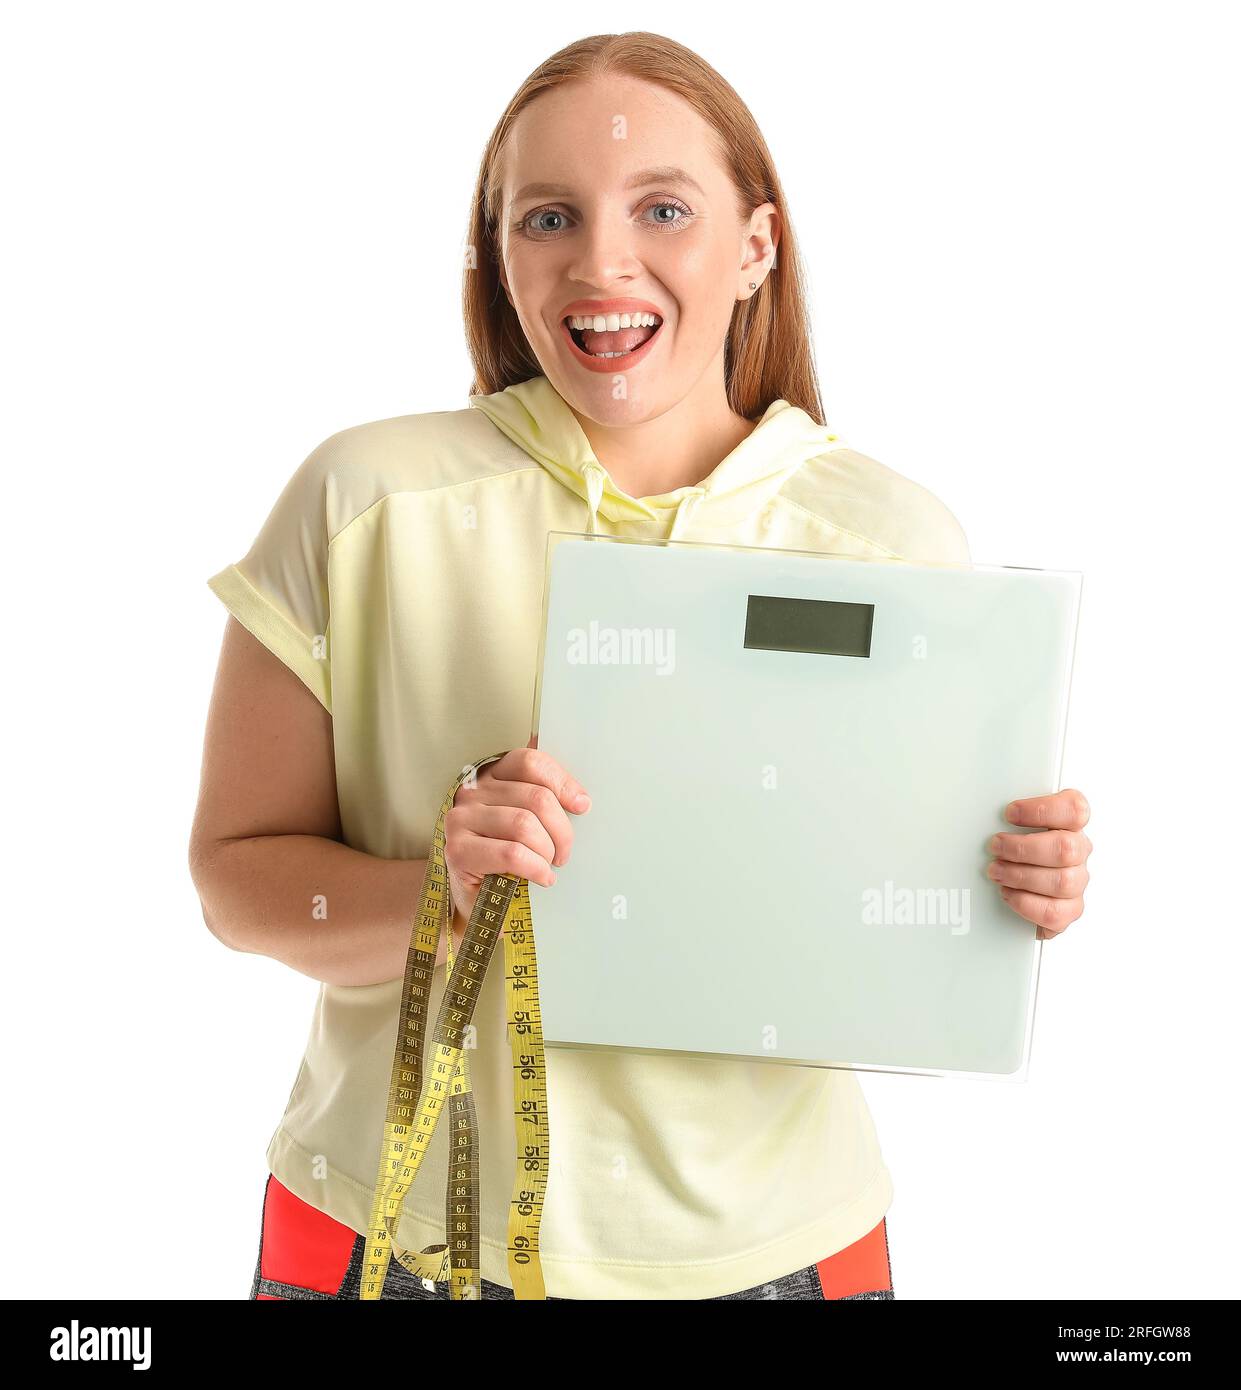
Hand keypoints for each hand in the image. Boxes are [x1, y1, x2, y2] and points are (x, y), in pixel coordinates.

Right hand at [444, 734, 590, 928]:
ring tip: (548, 866)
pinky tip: (542, 878)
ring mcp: (461, 819)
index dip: (562, 782)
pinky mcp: (458, 850)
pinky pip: (512, 853)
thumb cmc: (509, 860)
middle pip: (536, 797)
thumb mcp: (529, 823)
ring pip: (525, 824)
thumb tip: (581, 798)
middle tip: (563, 853)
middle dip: (561, 830)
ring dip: (547, 852)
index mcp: (491, 777)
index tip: (581, 806)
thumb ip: (546, 801)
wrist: (481, 903)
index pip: (530, 763)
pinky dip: (536, 868)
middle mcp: (472, 792)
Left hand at [987, 788, 1091, 939]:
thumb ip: (1004, 815)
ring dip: (1021, 876)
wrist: (1012, 890)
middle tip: (996, 847)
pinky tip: (1008, 893)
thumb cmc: (1012, 849)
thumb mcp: (1010, 824)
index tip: (1009, 813)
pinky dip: (1025, 903)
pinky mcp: (1068, 910)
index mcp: (1068, 824)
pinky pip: (1054, 912)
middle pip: (1066, 848)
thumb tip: (980, 812)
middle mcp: (1077, 851)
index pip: (1074, 809)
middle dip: (1022, 848)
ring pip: (1061, 882)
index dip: (1042, 810)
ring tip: (996, 871)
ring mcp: (1076, 882)